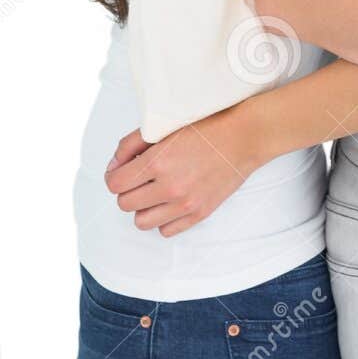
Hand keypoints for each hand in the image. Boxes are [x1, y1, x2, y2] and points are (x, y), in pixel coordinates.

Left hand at [104, 103, 267, 237]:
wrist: (243, 138)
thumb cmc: (205, 128)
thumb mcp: (164, 127)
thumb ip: (131, 145)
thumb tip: (113, 167)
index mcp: (158, 161)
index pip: (115, 184)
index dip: (114, 177)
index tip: (121, 172)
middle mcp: (170, 186)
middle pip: (124, 204)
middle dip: (128, 191)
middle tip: (140, 180)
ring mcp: (185, 203)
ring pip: (141, 222)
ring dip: (143, 208)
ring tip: (153, 194)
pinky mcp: (199, 213)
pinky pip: (166, 231)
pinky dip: (163, 219)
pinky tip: (170, 203)